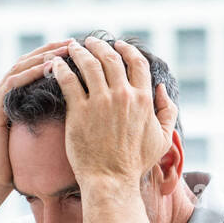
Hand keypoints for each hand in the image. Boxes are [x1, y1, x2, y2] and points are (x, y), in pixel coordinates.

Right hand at [0, 40, 72, 190]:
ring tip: (64, 49)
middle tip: (72, 41)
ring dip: (43, 56)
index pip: (32, 69)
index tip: (75, 50)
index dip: (52, 56)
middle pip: (26, 62)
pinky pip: (12, 84)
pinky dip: (31, 73)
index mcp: (10, 100)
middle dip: (50, 49)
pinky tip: (50, 67)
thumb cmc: (14, 166)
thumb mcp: (34, 139)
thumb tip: (71, 116)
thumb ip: (44, 122)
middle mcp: (0, 95)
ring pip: (19, 67)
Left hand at [49, 37, 177, 187]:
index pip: (136, 62)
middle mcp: (123, 95)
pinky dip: (61, 68)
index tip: (117, 45)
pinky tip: (56, 64)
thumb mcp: (162, 138)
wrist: (111, 181)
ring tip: (72, 47)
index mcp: (144, 99)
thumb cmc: (136, 163)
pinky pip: (68, 81)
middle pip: (110, 58)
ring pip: (88, 64)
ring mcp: (100, 102)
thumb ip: (167, 112)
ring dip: (79, 51)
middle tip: (90, 42)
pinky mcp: (79, 111)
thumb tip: (162, 90)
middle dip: (99, 45)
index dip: (126, 49)